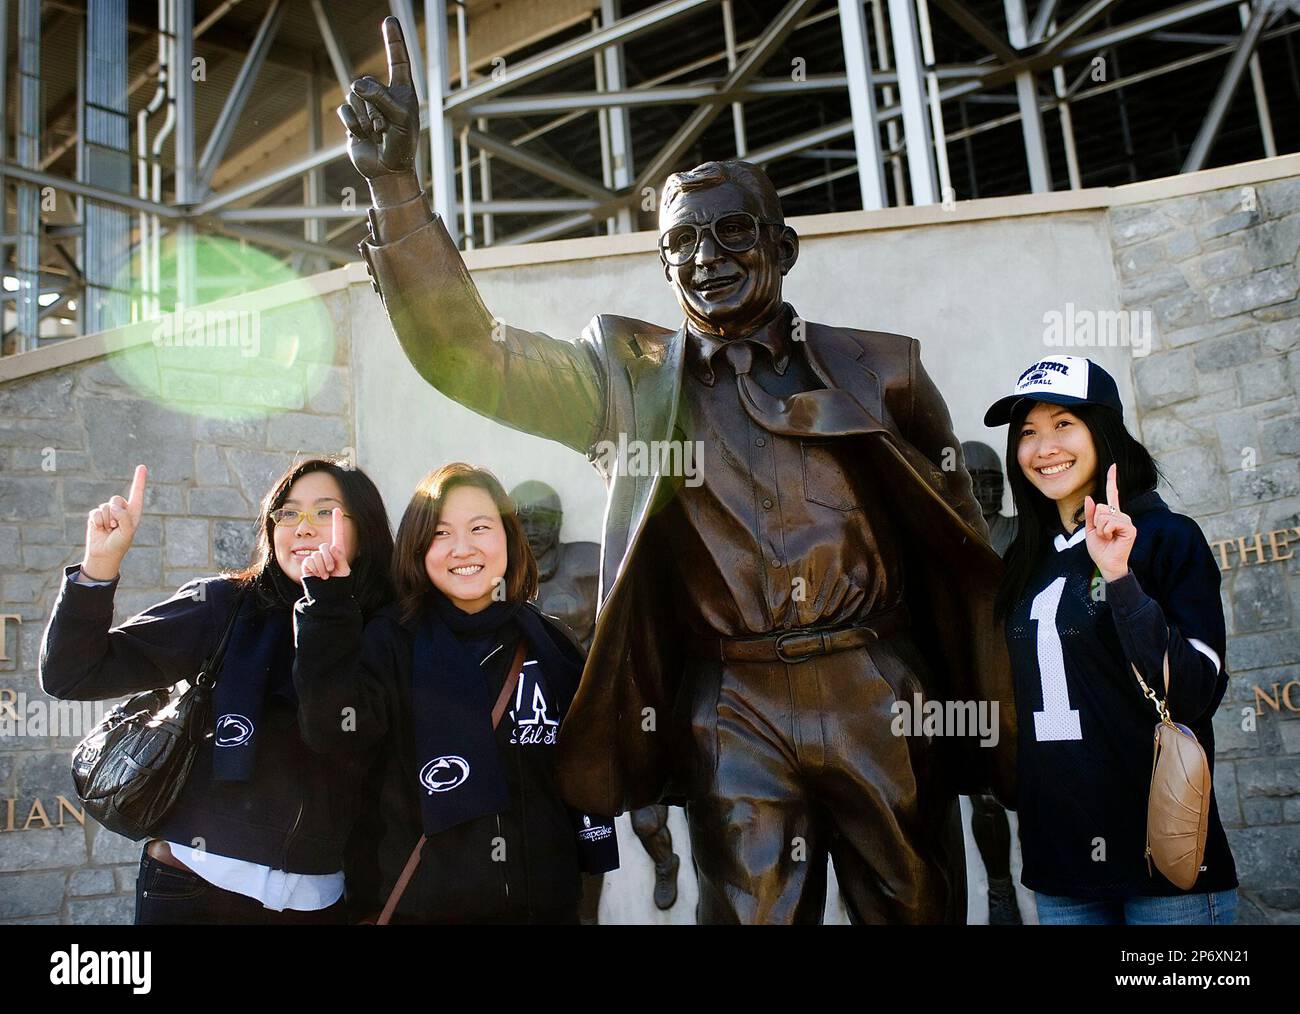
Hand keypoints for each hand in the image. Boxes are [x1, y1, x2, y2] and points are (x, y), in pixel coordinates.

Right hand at [81, 464, 146, 581]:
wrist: (104, 554)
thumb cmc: (119, 544)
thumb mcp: (127, 532)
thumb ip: (124, 518)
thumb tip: (114, 506)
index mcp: (133, 512)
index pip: (137, 493)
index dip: (139, 480)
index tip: (142, 467)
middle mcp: (122, 509)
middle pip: (116, 499)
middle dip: (115, 514)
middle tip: (116, 527)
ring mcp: (108, 512)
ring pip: (105, 507)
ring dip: (106, 521)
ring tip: (109, 530)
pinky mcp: (96, 516)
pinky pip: (95, 513)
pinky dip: (97, 523)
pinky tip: (100, 530)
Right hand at [300, 508, 351, 582]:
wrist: (328, 593)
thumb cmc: (338, 582)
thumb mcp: (344, 570)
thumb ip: (341, 557)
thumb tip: (332, 547)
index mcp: (337, 550)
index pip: (337, 533)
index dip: (337, 521)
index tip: (337, 509)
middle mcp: (325, 551)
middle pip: (325, 547)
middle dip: (329, 560)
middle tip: (331, 571)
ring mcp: (315, 557)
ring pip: (317, 555)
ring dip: (323, 567)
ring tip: (326, 575)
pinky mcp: (307, 564)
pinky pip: (310, 562)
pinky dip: (316, 570)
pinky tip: (318, 576)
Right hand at [337, 17, 418, 186]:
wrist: (388, 171)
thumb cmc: (402, 145)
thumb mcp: (399, 118)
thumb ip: (379, 97)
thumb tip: (355, 85)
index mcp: (401, 90)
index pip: (398, 59)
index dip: (393, 40)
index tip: (390, 20)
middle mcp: (382, 94)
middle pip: (366, 82)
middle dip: (373, 105)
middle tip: (385, 127)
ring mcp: (366, 106)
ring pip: (354, 97)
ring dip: (365, 117)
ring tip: (378, 133)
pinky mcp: (352, 119)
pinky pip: (344, 111)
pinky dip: (353, 124)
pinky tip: (363, 136)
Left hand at [1085, 463, 1135, 582]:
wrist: (1106, 564)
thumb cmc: (1100, 549)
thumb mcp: (1090, 529)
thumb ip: (1090, 514)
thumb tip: (1090, 497)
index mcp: (1111, 514)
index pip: (1112, 494)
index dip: (1112, 480)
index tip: (1113, 466)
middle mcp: (1121, 515)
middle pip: (1101, 507)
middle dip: (1095, 522)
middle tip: (1102, 534)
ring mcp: (1126, 521)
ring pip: (1104, 515)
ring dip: (1100, 529)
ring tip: (1107, 537)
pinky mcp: (1130, 528)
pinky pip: (1110, 523)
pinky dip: (1106, 532)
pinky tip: (1111, 538)